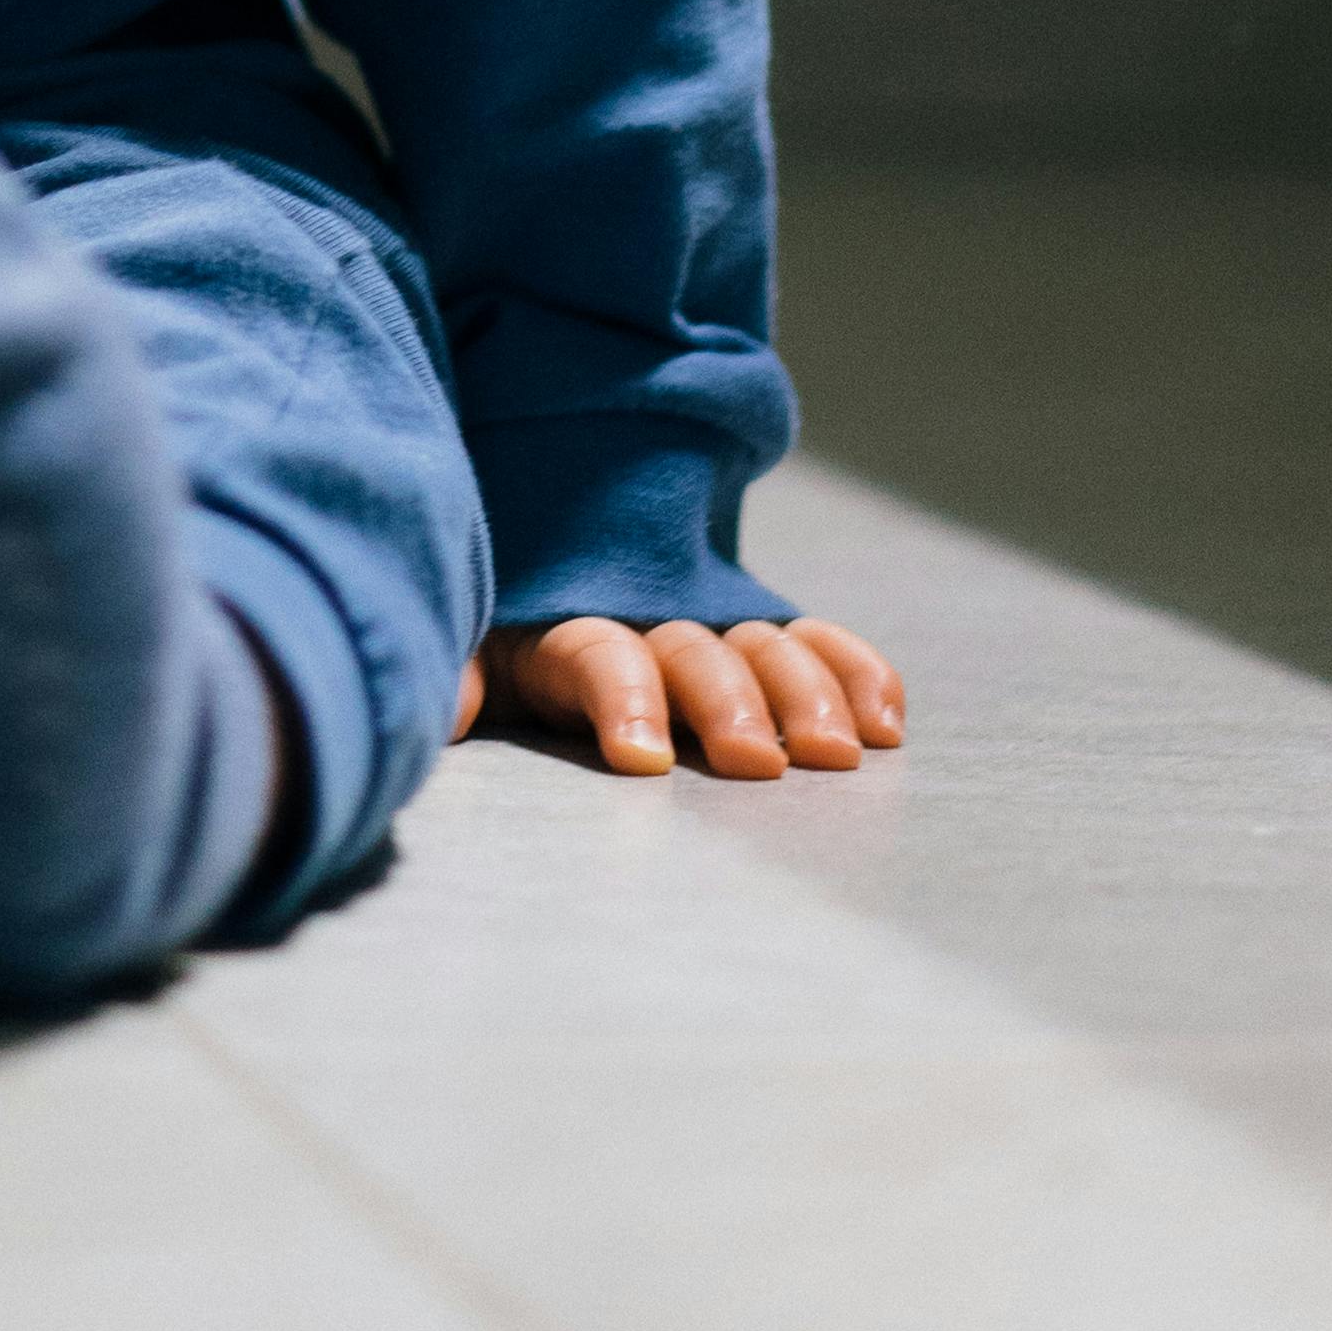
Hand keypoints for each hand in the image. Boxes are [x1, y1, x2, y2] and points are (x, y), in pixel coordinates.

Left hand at [452, 614, 903, 776]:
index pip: (594, 653)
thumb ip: (451, 683)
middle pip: (690, 650)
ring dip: (807, 692)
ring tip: (844, 754)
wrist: (515, 567)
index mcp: (553, 635)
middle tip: (761, 763)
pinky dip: (850, 668)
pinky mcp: (744, 639)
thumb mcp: (455, 667)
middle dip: (729, 703)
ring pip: (760, 645)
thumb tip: (443, 705)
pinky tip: (888, 720)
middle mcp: (637, 621)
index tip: (643, 759)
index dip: (622, 697)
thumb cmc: (477, 653)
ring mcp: (699, 626)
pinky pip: (808, 642)